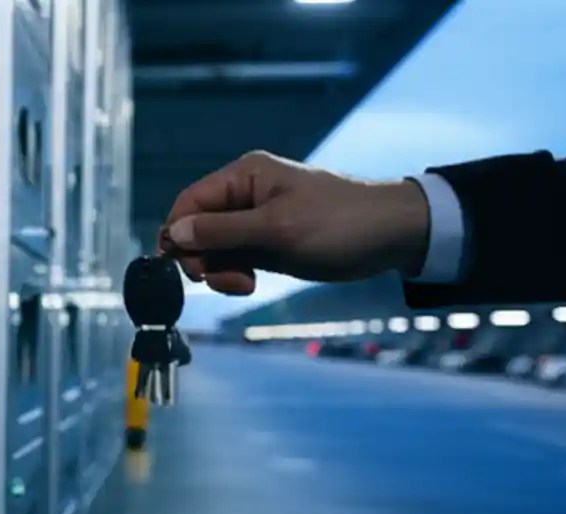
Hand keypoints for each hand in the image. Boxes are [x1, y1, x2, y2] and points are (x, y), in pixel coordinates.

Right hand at [158, 150, 431, 294]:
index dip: (178, 235)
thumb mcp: (276, 229)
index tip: (186, 268)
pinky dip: (236, 274)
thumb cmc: (338, 224)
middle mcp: (244, 195)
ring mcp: (256, 220)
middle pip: (197, 228)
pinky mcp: (268, 242)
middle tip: (224, 282)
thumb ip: (222, 232)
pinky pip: (235, 258)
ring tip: (246, 284)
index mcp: (243, 177)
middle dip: (203, 258)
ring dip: (220, 271)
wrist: (391, 235)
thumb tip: (174, 234)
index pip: (189, 203)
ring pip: (214, 248)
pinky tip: (252, 283)